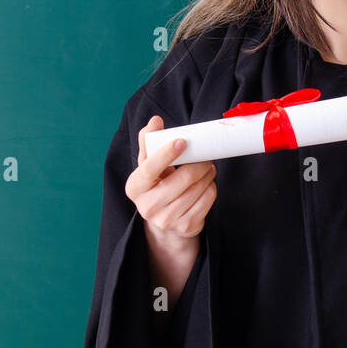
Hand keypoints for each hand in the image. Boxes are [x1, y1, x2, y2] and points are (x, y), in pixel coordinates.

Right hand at [126, 115, 217, 241]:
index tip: (182, 141)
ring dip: (208, 173)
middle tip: (206, 155)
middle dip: (200, 163)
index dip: (166, 153)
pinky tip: (206, 184)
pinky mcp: (186, 226)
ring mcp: (167, 219)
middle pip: (184, 178)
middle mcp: (148, 206)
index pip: (150, 168)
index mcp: (135, 187)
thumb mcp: (148, 167)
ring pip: (199, 188)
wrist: (163, 222)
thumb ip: (150, 142)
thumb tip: (155, 121)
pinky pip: (208, 199)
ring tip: (207, 168)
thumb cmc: (156, 185)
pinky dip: (211, 187)